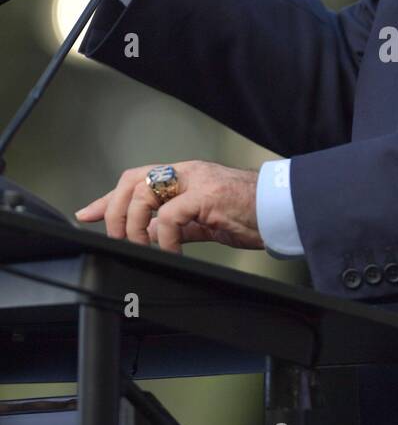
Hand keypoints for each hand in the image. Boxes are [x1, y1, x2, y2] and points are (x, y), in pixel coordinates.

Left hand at [75, 161, 263, 253]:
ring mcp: (196, 181)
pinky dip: (163, 237)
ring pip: (144, 193)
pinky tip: (171, 251)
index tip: (87, 215)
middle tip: (117, 238)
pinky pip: (170, 215)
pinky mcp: (207, 196)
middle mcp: (187, 172)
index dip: (108, 199)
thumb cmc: (251, 214)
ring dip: (135, 226)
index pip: (136, 179)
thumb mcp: (206, 219)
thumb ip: (179, 222)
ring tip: (143, 247)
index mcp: (185, 175)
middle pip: (132, 181)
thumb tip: (153, 234)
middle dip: (115, 211)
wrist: (283, 210)